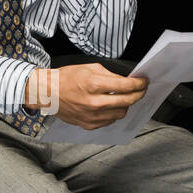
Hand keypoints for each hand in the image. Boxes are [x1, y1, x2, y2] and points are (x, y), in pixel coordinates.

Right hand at [24, 64, 148, 129]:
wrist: (47, 93)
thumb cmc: (66, 78)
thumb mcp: (89, 68)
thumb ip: (110, 75)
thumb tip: (126, 80)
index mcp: (94, 85)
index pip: (126, 86)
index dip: (139, 84)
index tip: (144, 82)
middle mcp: (94, 102)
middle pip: (127, 101)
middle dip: (138, 94)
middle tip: (141, 90)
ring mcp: (91, 116)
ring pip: (121, 113)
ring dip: (126, 105)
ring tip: (124, 98)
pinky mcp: (88, 124)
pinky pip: (109, 121)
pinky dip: (113, 113)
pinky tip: (110, 106)